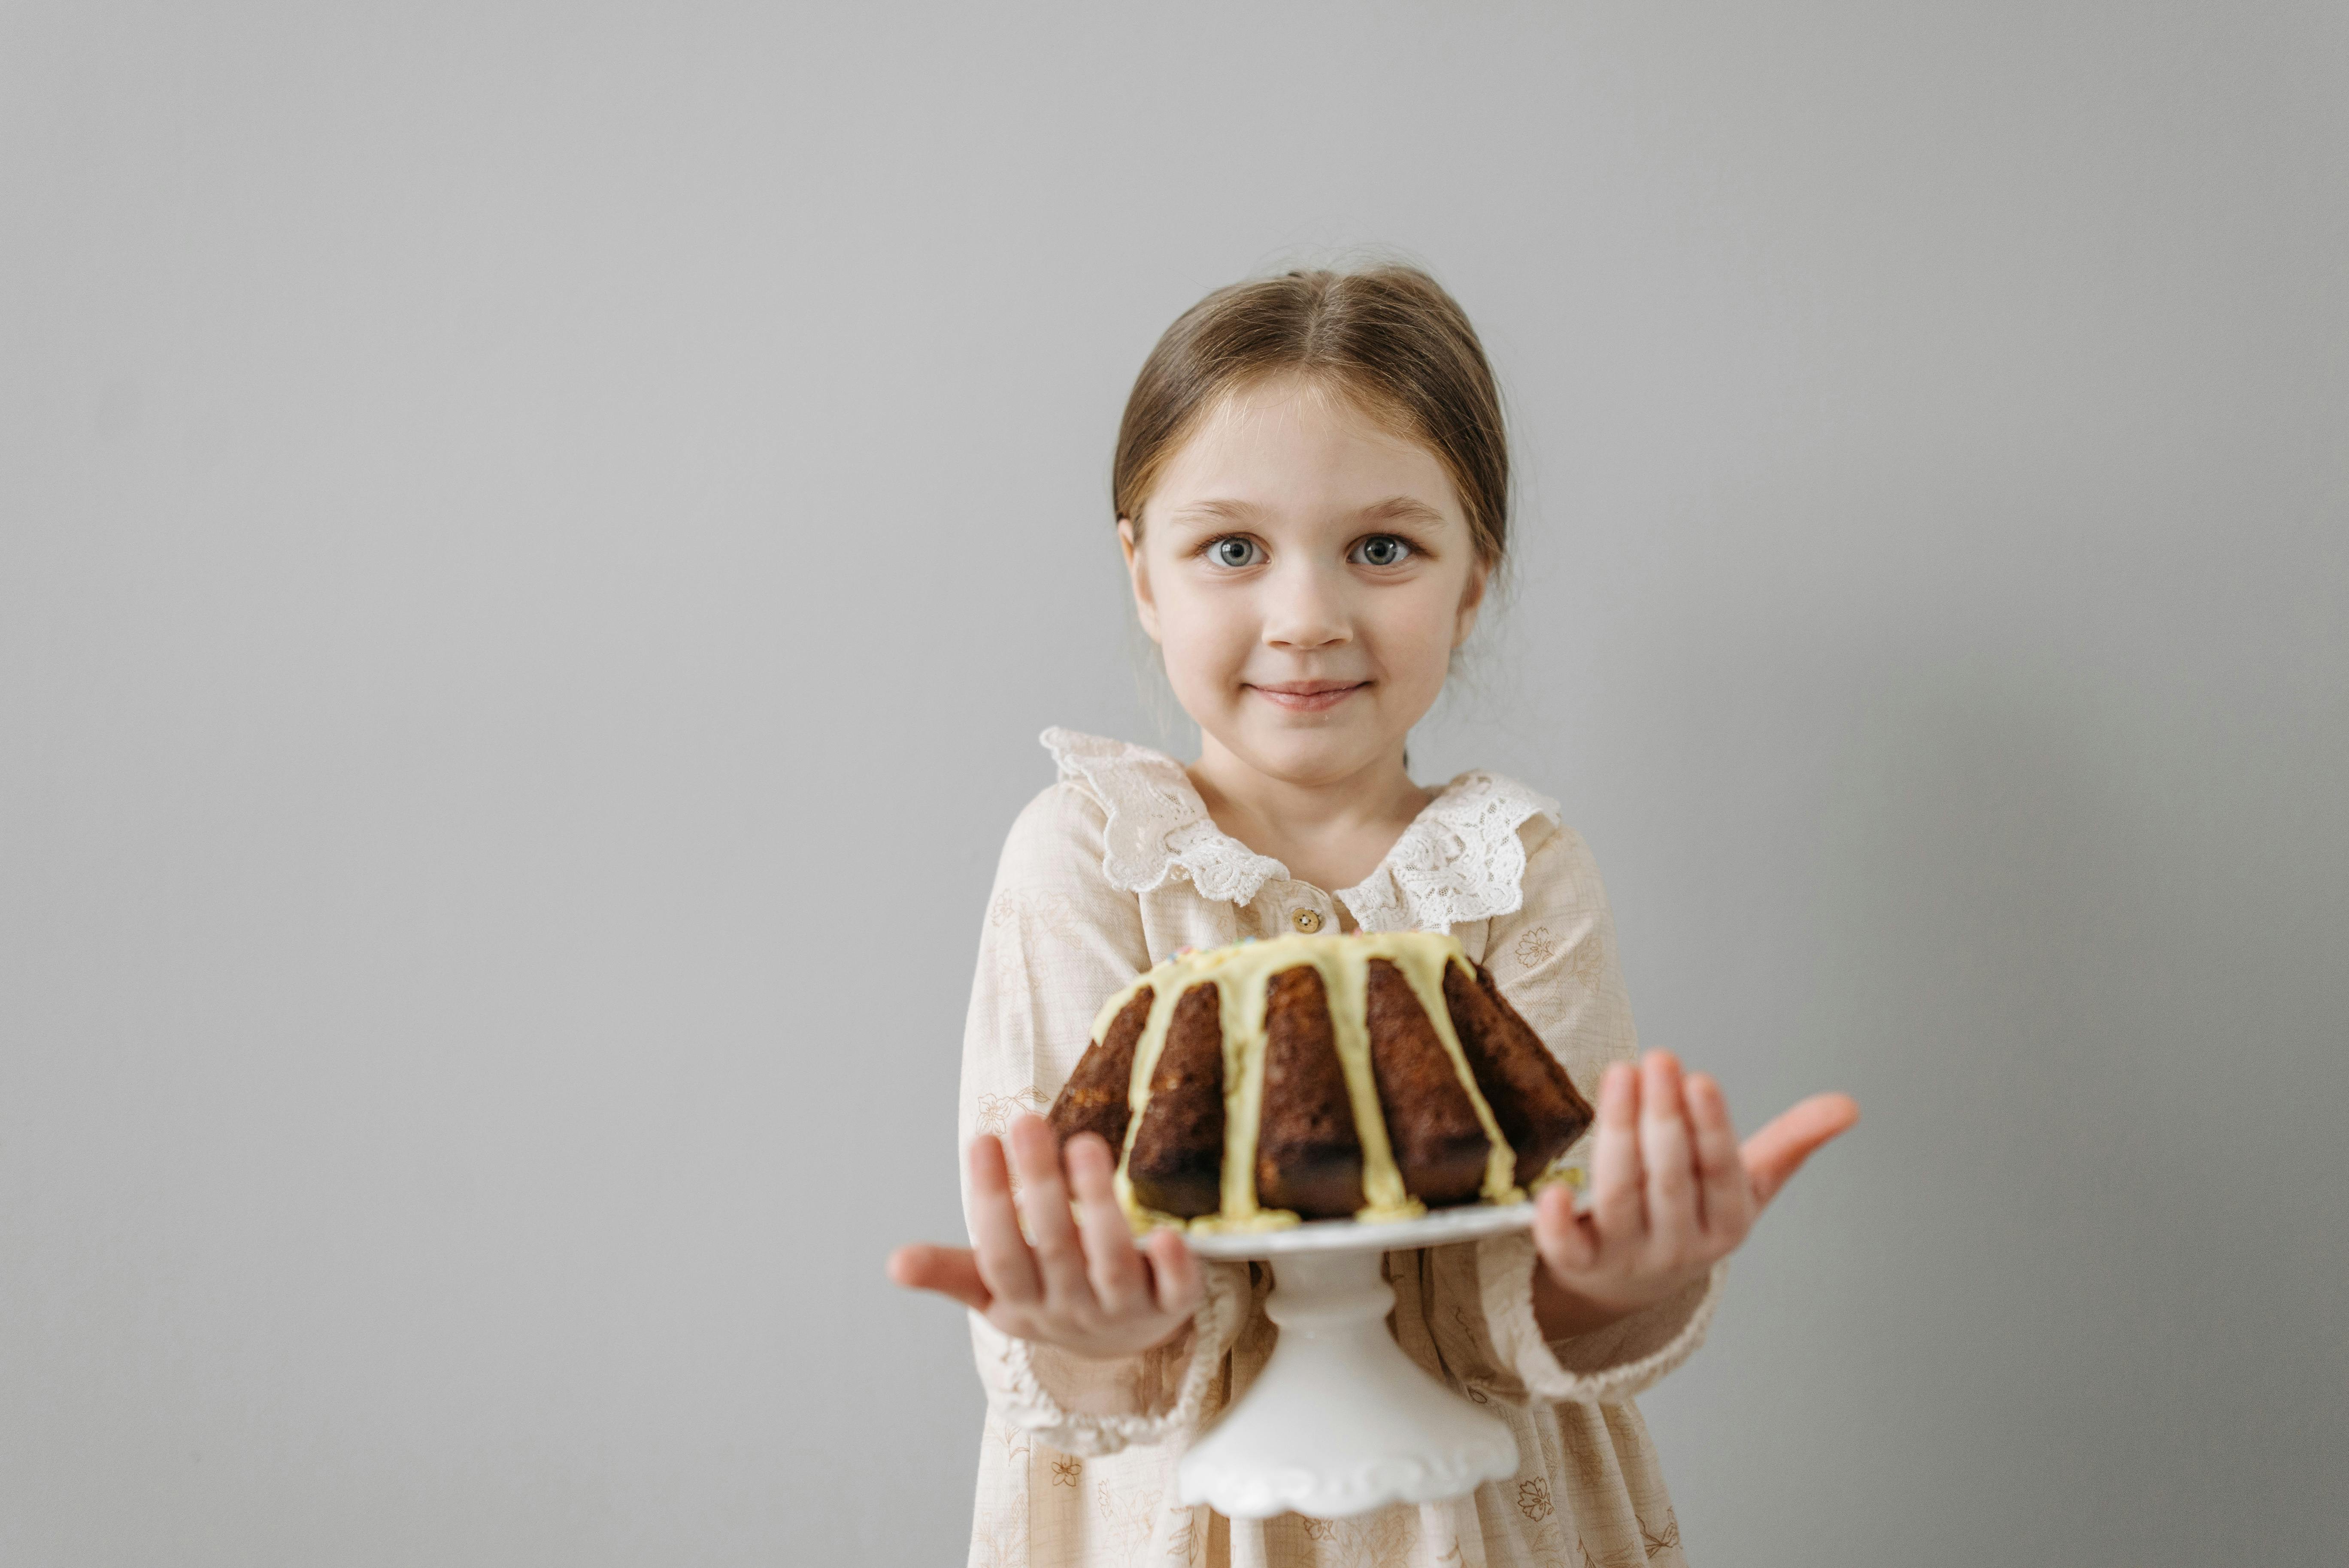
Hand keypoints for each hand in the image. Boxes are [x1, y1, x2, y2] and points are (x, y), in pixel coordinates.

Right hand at [887, 1113, 1205, 1359]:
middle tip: (1028, 1122)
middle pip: (1055, 1249)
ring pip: (1111, 1266)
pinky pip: (1176, 1292)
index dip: (991, 1201)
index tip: (983, 1139)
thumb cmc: (1048, 1295)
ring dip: (1100, 1208)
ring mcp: (1124, 1310)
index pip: (1001, 1255)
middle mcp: (1072, 1309)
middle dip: (1041, 1186)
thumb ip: (950, 1271)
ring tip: (1086, 1144)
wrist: (1118, 1348)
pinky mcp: (1172, 1305)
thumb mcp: (996, 1290)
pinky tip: (1168, 1233)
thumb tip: (893, 1264)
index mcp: (1024, 1302)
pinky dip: (1174, 1267)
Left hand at [1531, 1050, 1858, 1338]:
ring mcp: (1628, 1256)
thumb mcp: (1749, 1186)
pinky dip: (1558, 1224)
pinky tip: (1550, 1190)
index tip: (1699, 1079)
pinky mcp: (1580, 1264)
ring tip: (1619, 1075)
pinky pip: (1568, 1250)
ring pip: (1621, 1197)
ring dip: (1618, 1136)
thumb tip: (1849, 1105)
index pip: (1720, 1173)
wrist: (1637, 1285)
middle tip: (1657, 1059)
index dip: (1711, 1128)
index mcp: (1728, 1222)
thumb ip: (1792, 1143)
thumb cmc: (1696, 1215)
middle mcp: (1680, 1244)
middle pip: (1669, 1180)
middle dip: (1663, 1119)